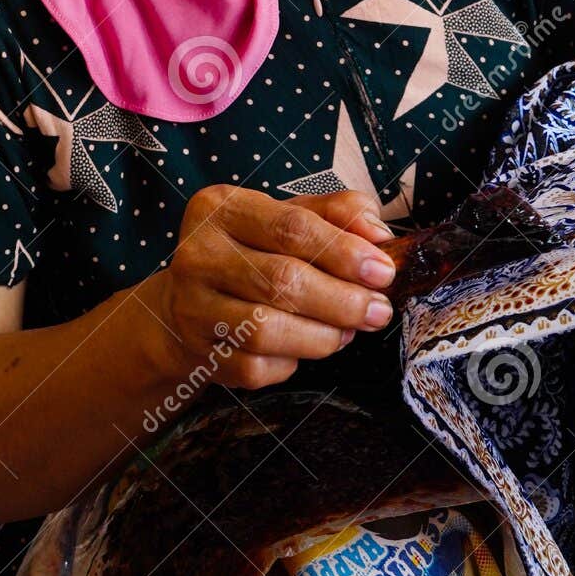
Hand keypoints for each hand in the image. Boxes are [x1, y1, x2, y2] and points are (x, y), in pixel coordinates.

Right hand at [153, 185, 397, 390]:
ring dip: (323, 335)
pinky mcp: (199, 353)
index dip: (345, 252)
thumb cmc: (253, 251)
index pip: (292, 228)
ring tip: (348, 330)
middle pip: (282, 281)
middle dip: (343, 300)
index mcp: (222, 208)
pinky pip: (256, 367)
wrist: (192, 301)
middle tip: (378, 310)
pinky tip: (305, 347)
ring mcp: (193, 308)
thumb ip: (338, 213)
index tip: (383, 271)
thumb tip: (379, 235)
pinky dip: (293, 361)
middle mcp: (198, 255)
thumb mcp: (289, 216)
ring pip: (269, 330)